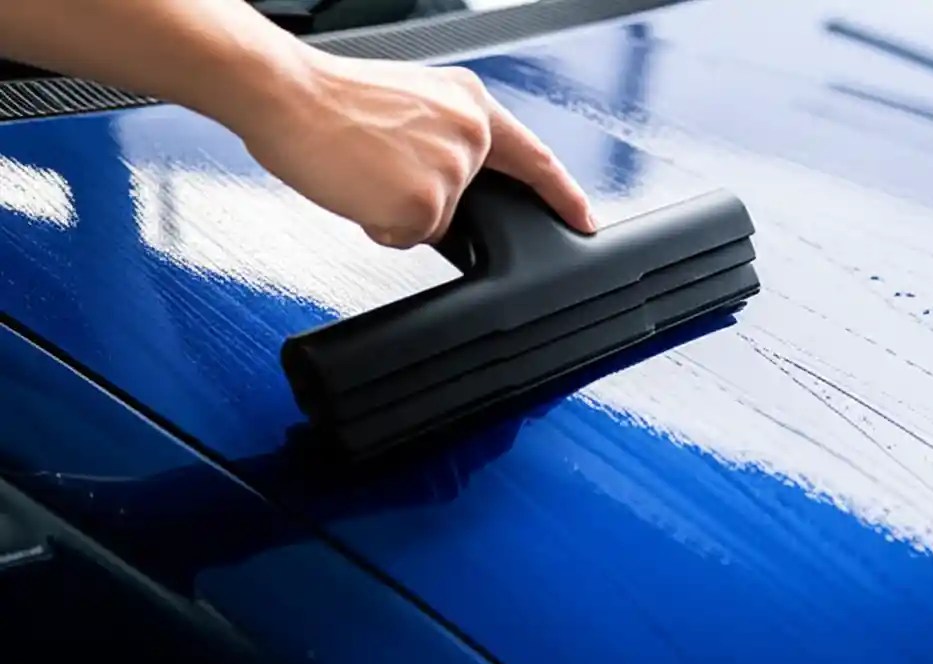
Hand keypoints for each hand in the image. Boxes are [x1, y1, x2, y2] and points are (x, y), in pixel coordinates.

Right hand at [233, 51, 595, 247]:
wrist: (285, 93)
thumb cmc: (329, 100)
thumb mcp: (407, 107)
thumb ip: (444, 142)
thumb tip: (449, 188)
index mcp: (468, 103)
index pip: (532, 156)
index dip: (562, 192)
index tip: (584, 217)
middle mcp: (470, 133)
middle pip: (464, 202)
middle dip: (422, 199)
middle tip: (377, 165)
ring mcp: (452, 171)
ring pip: (433, 223)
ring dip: (395, 211)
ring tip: (362, 168)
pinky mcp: (428, 204)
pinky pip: (407, 238)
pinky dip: (379, 225)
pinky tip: (359, 188)